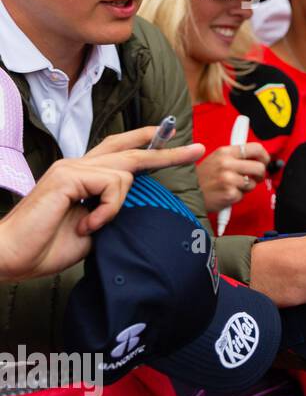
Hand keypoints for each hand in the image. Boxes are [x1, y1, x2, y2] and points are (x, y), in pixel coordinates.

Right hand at [0, 126, 203, 280]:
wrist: (13, 257)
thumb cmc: (47, 247)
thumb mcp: (94, 230)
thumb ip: (113, 213)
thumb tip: (134, 209)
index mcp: (83, 177)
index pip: (119, 152)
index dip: (145, 143)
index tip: (171, 138)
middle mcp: (77, 166)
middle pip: (130, 150)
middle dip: (167, 150)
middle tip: (197, 149)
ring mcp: (72, 168)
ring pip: (125, 174)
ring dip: (117, 206)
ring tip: (92, 226)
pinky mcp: (68, 176)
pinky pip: (112, 186)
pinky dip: (107, 210)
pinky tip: (86, 226)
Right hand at [196, 141, 270, 214]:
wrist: (185, 192)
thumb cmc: (204, 177)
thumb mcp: (216, 159)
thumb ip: (236, 156)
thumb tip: (259, 157)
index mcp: (225, 151)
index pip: (256, 148)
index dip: (265, 156)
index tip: (264, 162)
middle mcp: (226, 163)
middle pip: (259, 167)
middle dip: (260, 175)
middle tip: (253, 178)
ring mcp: (228, 179)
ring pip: (252, 183)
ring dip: (246, 187)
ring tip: (232, 186)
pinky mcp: (228, 194)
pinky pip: (243, 195)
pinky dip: (237, 197)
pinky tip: (226, 193)